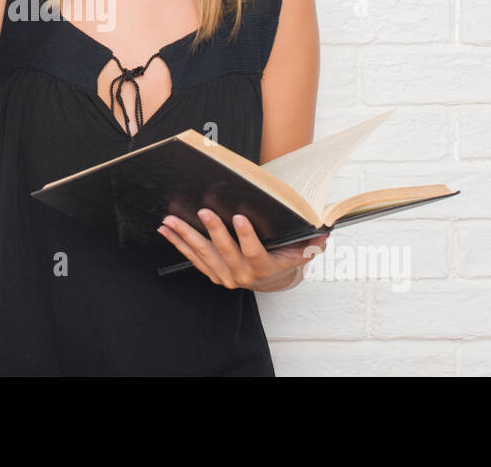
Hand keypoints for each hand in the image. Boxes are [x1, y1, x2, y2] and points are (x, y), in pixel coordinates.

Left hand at [157, 210, 328, 291]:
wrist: (269, 280)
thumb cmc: (283, 259)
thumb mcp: (300, 253)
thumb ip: (310, 245)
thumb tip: (323, 234)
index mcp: (263, 267)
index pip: (253, 251)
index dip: (246, 235)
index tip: (238, 216)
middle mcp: (241, 274)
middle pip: (224, 251)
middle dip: (213, 230)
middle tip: (203, 211)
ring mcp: (224, 275)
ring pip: (203, 254)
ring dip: (185, 236)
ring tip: (171, 220)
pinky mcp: (211, 273)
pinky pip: (192, 257)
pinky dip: (178, 243)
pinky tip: (166, 229)